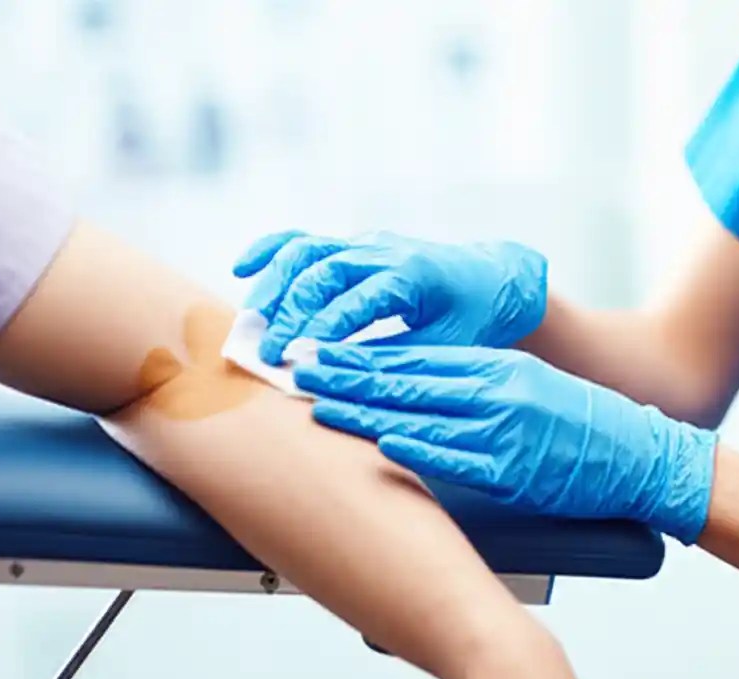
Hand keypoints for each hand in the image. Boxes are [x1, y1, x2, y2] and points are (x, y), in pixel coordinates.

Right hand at [233, 229, 547, 364]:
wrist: (495, 279)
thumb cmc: (474, 318)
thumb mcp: (445, 347)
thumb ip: (394, 358)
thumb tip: (342, 378)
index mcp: (410, 276)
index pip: (352, 301)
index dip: (319, 331)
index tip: (292, 362)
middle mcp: (383, 252)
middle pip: (321, 272)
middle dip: (288, 312)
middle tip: (264, 351)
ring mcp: (365, 244)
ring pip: (306, 251)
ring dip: (272, 284)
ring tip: (249, 320)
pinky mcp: (352, 246)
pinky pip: (305, 240)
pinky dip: (271, 250)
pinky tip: (243, 269)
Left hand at [292, 344, 717, 542]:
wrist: (633, 452)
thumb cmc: (574, 422)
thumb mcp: (524, 385)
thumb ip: (472, 382)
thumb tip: (412, 386)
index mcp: (493, 367)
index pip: (414, 356)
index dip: (362, 353)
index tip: (320, 350)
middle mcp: (493, 390)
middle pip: (406, 378)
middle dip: (348, 373)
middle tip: (298, 367)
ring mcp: (502, 429)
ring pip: (422, 413)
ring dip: (365, 408)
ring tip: (319, 403)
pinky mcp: (511, 469)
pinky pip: (455, 457)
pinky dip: (416, 447)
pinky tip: (381, 439)